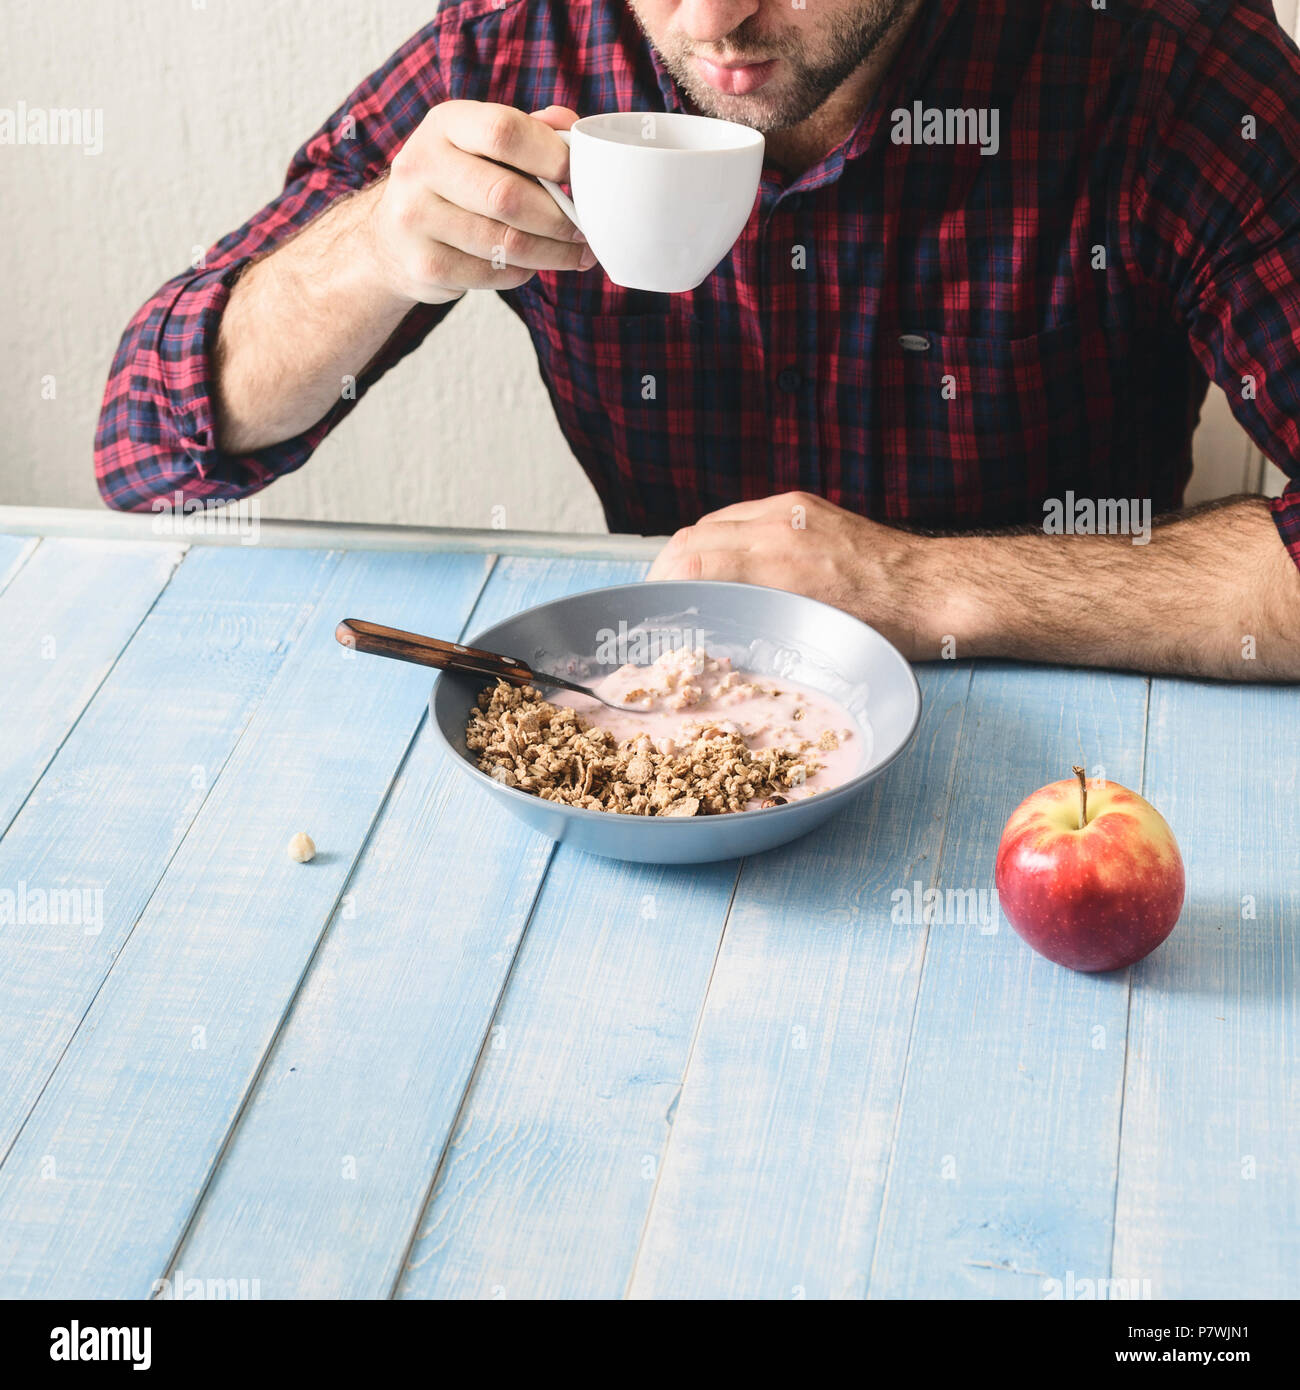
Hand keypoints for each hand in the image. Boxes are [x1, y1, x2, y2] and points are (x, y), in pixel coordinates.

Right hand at [367, 102, 593, 304]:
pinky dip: (524, 272)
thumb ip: (529, 131)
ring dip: (552, 252)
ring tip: (576, 252)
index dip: (550, 154)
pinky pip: (495, 273)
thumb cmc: (454, 183)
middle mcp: (421, 165)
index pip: (503, 130)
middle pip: (507, 195)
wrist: (390, 238)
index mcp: (443, 124)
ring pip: (506, 242)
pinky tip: (533, 265)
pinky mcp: (425, 266)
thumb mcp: (480, 143)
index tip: (578, 175)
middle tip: (584, 228)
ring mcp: (417, 219)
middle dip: (558, 217)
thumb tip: (574, 132)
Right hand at [646, 491, 938, 658]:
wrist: (936, 589)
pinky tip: (724, 567)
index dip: (661, 590)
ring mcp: (790, 509)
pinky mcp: (801, 503)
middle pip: (690, 540)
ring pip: (710, 524)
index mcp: (781, 564)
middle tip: (661, 608)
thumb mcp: (814, 641)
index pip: (690, 562)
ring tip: (688, 591)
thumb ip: (757, 626)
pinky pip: (738, 515)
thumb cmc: (887, 627)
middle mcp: (780, 527)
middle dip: (666, 574)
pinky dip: (719, 541)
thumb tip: (711, 637)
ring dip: (689, 555)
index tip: (652, 616)